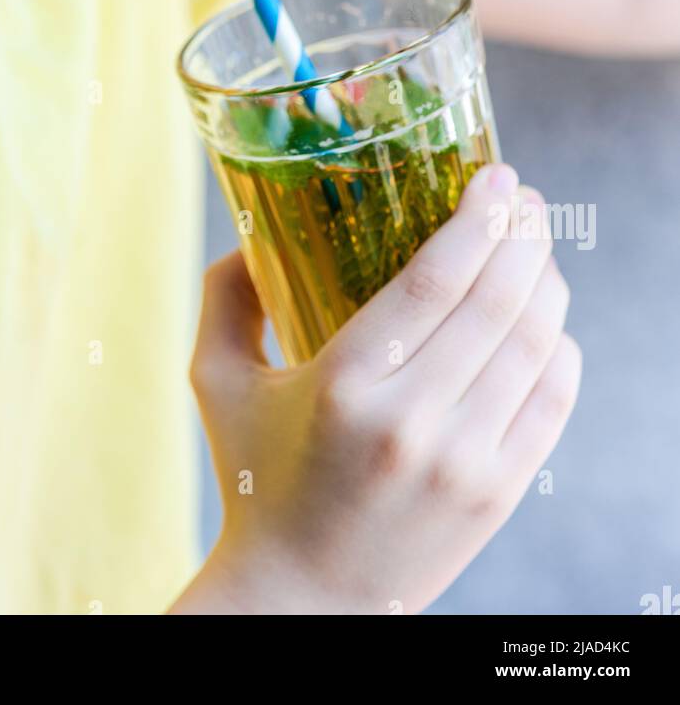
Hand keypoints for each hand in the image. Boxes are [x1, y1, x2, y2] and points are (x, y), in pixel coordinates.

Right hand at [169, 163, 580, 614]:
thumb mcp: (216, 384)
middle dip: (522, 235)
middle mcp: (412, 423)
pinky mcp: (499, 494)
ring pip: (535, 346)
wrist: (302, 599)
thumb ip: (225, 298)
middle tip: (521, 198)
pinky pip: (552, 402)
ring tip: (534, 249)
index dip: (476, 218)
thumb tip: (249, 233)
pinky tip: (545, 320)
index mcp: (344, 384)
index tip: (495, 177)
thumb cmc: (255, 481)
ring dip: (545, 283)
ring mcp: (465, 463)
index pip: (435, 280)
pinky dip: (559, 349)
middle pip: (497, 304)